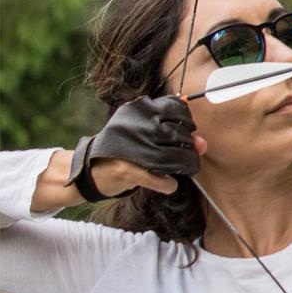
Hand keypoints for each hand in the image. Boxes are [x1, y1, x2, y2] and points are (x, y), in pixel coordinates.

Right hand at [59, 95, 202, 204]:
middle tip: (181, 154)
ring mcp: (131, 148)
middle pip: (179, 134)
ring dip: (182, 166)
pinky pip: (160, 179)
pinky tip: (167, 184)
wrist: (88, 171)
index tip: (186, 132)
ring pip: (173, 156)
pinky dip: (168, 184)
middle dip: (187, 147)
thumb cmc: (125, 152)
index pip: (176, 109)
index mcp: (139, 112)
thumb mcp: (147, 139)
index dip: (187, 122)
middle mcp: (135, 127)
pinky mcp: (126, 169)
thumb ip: (177, 137)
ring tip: (176, 168)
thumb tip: (203, 144)